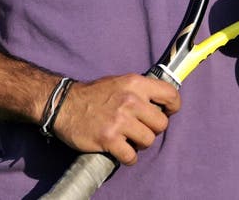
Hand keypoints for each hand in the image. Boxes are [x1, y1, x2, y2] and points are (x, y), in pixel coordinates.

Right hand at [52, 73, 180, 164]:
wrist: (65, 104)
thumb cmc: (95, 94)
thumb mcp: (121, 82)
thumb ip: (141, 91)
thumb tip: (161, 102)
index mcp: (136, 83)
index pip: (171, 95)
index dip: (173, 107)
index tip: (167, 112)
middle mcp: (131, 101)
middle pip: (161, 123)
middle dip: (153, 129)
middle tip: (142, 128)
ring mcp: (120, 121)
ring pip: (148, 141)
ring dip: (140, 144)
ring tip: (130, 139)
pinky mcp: (109, 139)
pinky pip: (131, 156)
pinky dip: (128, 157)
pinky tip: (121, 151)